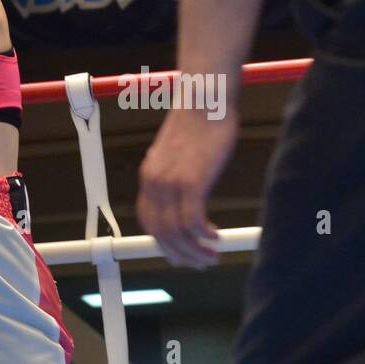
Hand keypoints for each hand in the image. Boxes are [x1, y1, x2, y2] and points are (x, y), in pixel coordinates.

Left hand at [136, 106, 238, 267]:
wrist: (204, 100)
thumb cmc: (199, 123)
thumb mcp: (179, 153)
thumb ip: (177, 173)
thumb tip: (188, 192)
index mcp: (149, 177)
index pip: (148, 220)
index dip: (162, 242)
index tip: (178, 254)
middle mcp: (154, 183)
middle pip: (160, 232)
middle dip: (179, 254)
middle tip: (199, 264)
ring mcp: (171, 183)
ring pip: (176, 231)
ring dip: (194, 250)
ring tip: (211, 257)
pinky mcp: (191, 181)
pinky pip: (193, 219)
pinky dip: (203, 234)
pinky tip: (216, 239)